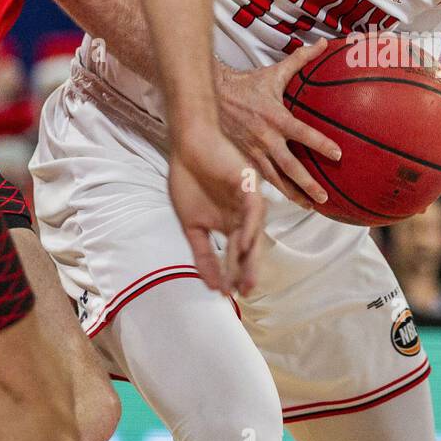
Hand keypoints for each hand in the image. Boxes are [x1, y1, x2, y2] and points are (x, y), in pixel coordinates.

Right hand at [167, 129, 263, 295]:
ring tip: (246, 275)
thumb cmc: (188, 179)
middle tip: (245, 290)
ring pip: (254, 230)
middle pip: (250, 246)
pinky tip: (244, 243)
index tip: (229, 294)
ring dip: (251, 253)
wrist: (186, 145)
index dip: (234, 273)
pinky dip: (249, 226)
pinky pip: (253, 209)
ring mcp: (248, 199)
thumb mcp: (191, 224)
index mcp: (231, 224)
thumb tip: (210, 284)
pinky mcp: (249, 184)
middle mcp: (243, 214)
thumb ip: (202, 252)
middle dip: (248, 269)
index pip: (236, 254)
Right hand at [215, 40, 342, 211]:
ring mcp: (253, 151)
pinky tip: (286, 200)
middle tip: (324, 196)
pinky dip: (274, 190)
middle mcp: (265, 138)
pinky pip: (261, 178)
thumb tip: (322, 45)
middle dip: (307, 183)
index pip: (302, 133)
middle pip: (289, 166)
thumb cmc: (246, 85)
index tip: (338, 154)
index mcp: (276, 118)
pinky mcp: (244, 159)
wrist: (212, 96)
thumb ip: (301, 60)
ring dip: (293, 193)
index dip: (320, 143)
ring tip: (310, 206)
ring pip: (275, 178)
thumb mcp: (275, 72)